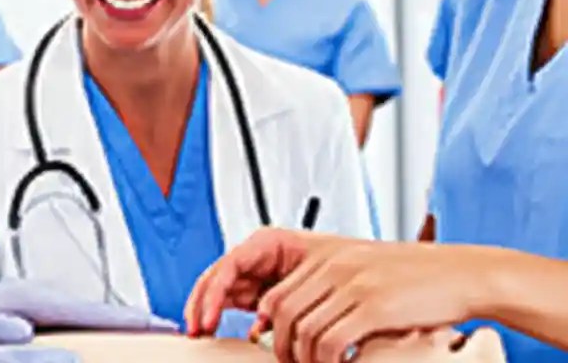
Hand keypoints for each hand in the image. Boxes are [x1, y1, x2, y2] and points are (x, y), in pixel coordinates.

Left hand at [0, 279, 177, 344]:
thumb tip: (25, 333)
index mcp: (38, 298)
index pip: (95, 311)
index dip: (131, 320)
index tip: (163, 326)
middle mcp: (48, 296)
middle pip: (104, 311)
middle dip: (139, 321)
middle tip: (177, 332)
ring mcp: (46, 303)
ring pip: (95, 316)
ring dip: (124, 325)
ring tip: (156, 338)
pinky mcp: (42, 314)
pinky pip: (81, 322)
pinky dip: (104, 329)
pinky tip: (114, 341)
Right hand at [185, 228, 345, 335]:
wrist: (376, 275)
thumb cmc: (351, 263)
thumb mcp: (320, 272)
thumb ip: (288, 296)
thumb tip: (266, 325)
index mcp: (269, 242)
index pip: (230, 265)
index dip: (214, 293)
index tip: (208, 317)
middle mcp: (260, 257)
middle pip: (219, 276)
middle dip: (202, 302)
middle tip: (196, 328)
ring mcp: (260, 274)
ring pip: (223, 290)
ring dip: (210, 310)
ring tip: (203, 331)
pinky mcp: (263, 291)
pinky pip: (236, 302)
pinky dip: (226, 316)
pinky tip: (223, 330)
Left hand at [254, 242, 488, 362]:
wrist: (466, 274)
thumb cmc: (420, 278)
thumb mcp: (367, 271)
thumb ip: (335, 288)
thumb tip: (308, 318)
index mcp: (329, 258)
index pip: (276, 296)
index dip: (272, 329)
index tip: (282, 348)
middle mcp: (335, 268)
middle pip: (283, 314)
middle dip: (283, 348)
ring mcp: (353, 286)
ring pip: (304, 331)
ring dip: (307, 360)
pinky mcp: (375, 307)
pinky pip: (332, 342)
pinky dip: (329, 362)